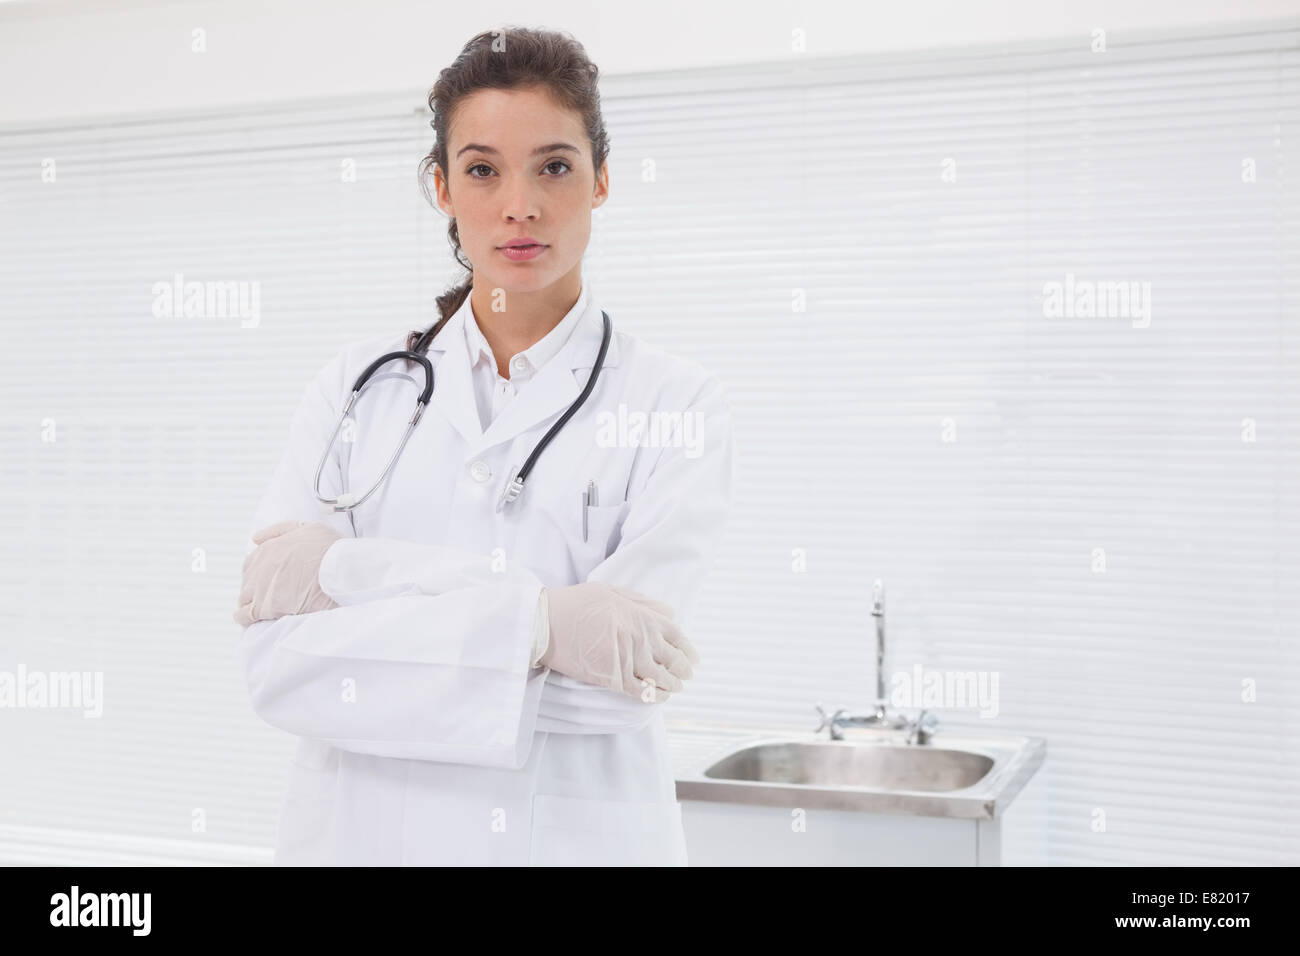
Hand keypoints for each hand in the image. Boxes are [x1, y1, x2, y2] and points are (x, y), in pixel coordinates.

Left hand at [234, 521, 342, 627]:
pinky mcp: (267, 606)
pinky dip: (246, 618)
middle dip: (254, 590)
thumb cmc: (329, 550)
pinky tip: (252, 620)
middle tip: (268, 597)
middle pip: (247, 582)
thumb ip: (279, 531)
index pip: (250, 564)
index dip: (258, 574)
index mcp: (268, 549)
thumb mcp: (307, 528)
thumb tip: (256, 538)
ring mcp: (261, 588)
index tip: (266, 581)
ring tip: (262, 610)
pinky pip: (246, 615)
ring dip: (250, 604)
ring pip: (244, 599)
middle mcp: (260, 567)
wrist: (339, 571)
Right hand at [540, 581, 700, 699]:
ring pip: (660, 678)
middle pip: (672, 658)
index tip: (693, 658)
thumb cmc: (575, 603)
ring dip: (672, 684)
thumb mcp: (610, 591)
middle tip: (687, 675)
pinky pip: (640, 691)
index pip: (676, 635)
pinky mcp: (611, 678)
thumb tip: (670, 613)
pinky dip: (654, 696)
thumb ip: (642, 603)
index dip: (688, 649)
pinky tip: (659, 697)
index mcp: (641, 616)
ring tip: (676, 688)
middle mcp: (640, 638)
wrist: (545, 623)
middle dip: (683, 669)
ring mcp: (627, 659)